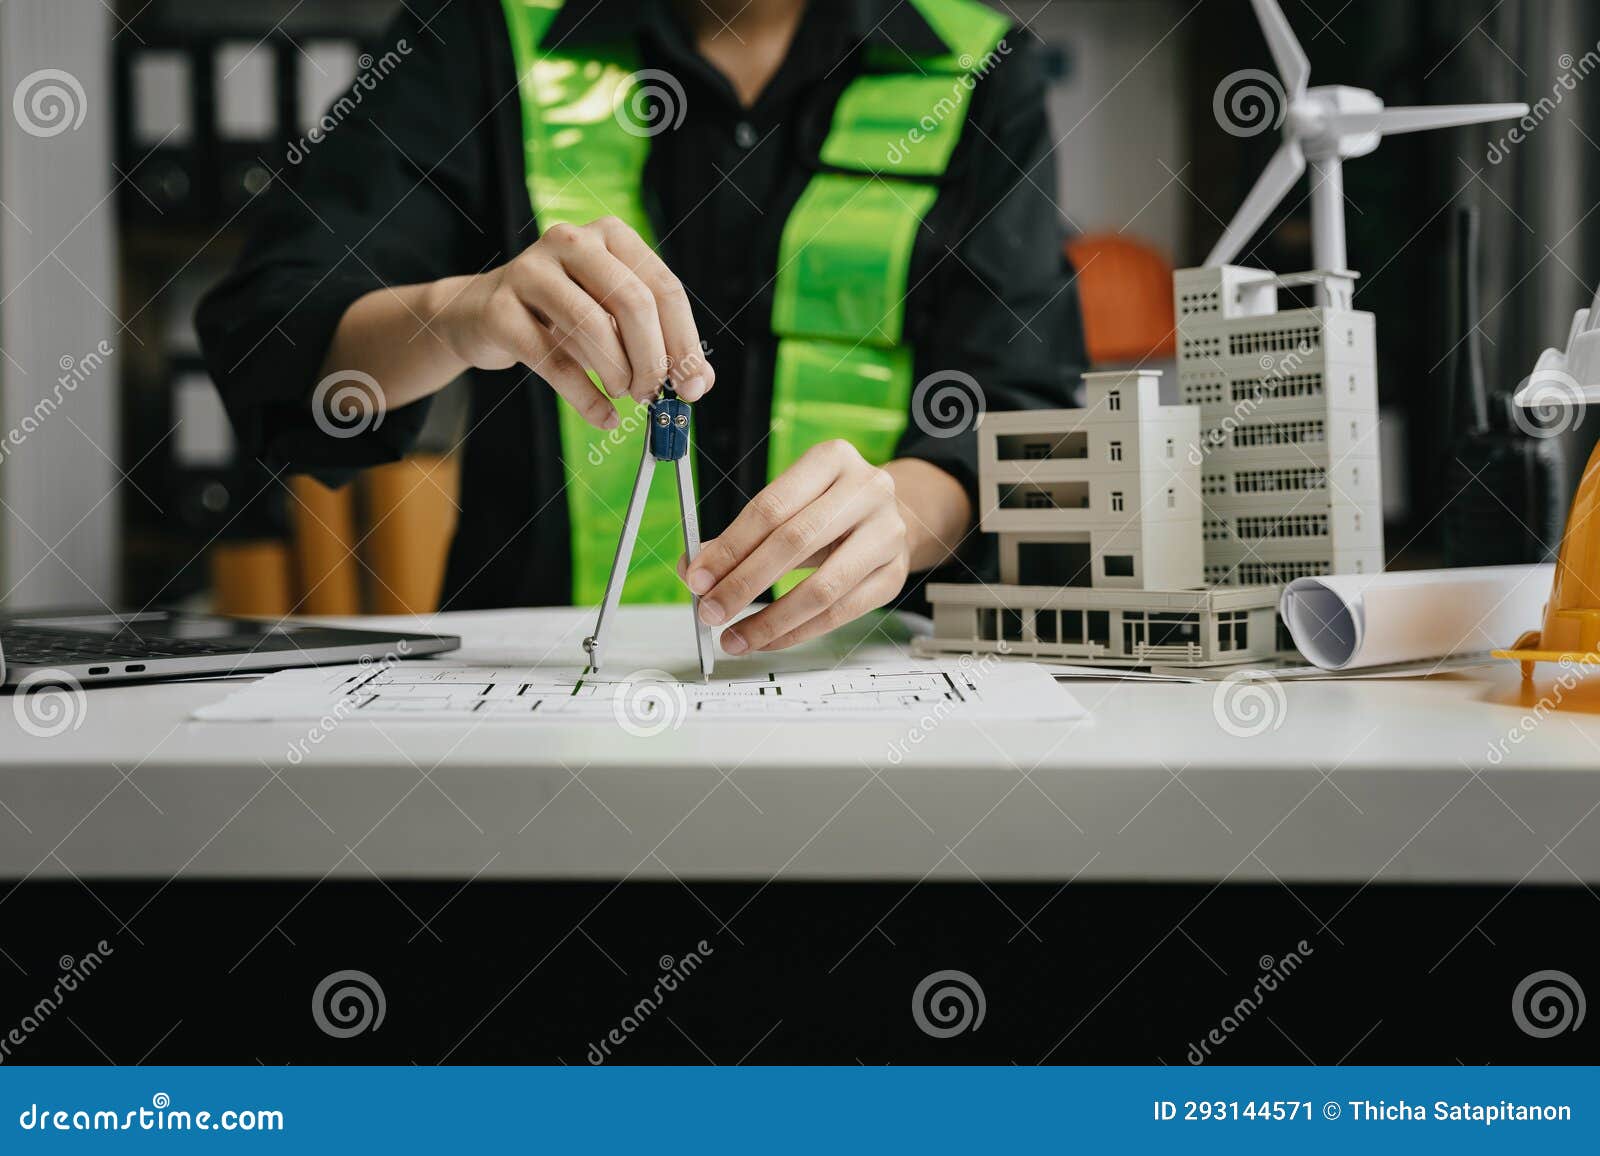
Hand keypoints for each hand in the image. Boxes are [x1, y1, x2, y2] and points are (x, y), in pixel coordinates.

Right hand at [437, 215, 712, 427]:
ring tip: (623, 394)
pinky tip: (603, 416)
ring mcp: (531, 271)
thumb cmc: (562, 315)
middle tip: (652, 393)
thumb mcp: (615, 319)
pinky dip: (585, 397)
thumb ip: (660, 343)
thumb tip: (700, 382)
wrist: (482, 314)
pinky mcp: (500, 309)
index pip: (664, 288)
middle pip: (632, 302)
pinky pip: (555, 361)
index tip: (694, 386)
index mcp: (612, 235)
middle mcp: (572, 241)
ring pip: (592, 326)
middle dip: (652, 359)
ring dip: (618, 374)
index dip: (685, 342)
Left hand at [680, 440, 910, 654]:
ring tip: (735, 637)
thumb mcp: (789, 503)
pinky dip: (797, 632)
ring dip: (769, 620)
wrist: (890, 514)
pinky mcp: (894, 575)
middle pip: (795, 543)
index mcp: (832, 458)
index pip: (771, 507)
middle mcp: (867, 490)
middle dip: (743, 584)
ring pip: (822, 587)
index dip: (730, 547)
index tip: (698, 578)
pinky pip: (840, 613)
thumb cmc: (830, 506)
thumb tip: (694, 570)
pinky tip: (768, 639)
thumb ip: (741, 535)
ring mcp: (887, 533)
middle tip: (710, 612)